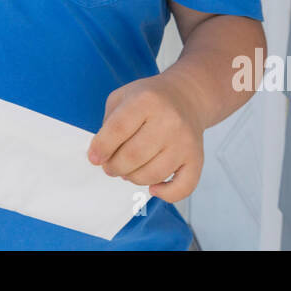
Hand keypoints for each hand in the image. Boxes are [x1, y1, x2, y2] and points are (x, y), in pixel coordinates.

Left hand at [86, 71, 204, 202]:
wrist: (186, 96)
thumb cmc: (150, 99)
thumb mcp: (122, 97)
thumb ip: (109, 123)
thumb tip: (102, 156)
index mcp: (146, 100)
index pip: (117, 129)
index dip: (101, 148)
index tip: (94, 158)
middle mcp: (169, 120)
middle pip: (132, 156)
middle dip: (113, 167)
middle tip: (110, 166)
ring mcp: (184, 141)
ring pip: (152, 174)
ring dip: (132, 178)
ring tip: (128, 170)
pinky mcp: (196, 158)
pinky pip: (183, 188)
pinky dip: (165, 194)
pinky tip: (153, 187)